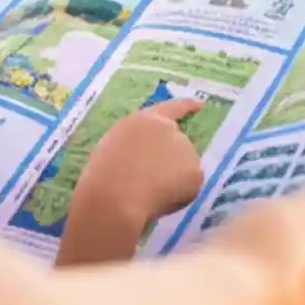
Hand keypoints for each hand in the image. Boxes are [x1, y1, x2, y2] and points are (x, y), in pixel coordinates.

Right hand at [56, 99, 205, 265]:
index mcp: (145, 120)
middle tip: (153, 181)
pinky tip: (161, 200)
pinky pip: (189, 186)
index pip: (171, 108)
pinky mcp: (195, 171)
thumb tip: (150, 156)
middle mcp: (169, 129)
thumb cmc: (103, 175)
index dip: (186, 106)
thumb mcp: (114, 145)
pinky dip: (180, 195)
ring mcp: (185, 148)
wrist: (116, 196)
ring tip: (150, 193)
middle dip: (170, 159)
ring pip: (183, 167)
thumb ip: (137, 142)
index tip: (200, 105)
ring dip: (174, 177)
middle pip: (177, 143)